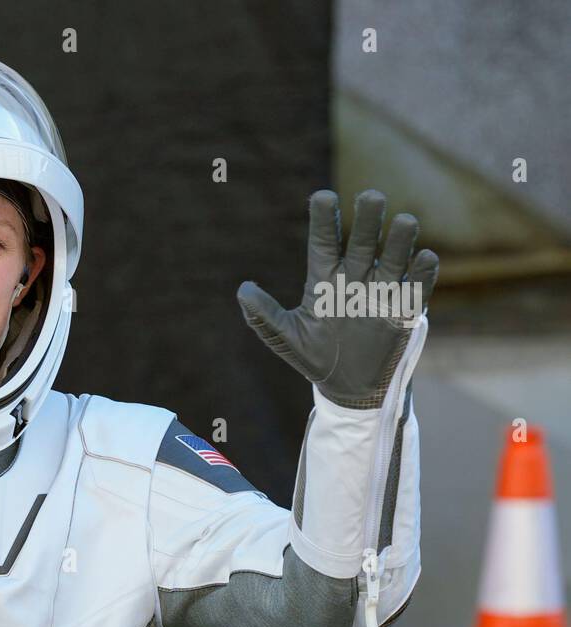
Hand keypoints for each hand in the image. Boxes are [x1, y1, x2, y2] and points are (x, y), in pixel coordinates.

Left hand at [236, 189, 437, 408]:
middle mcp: (355, 278)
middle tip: (371, 196)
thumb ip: (264, 316)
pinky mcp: (405, 310)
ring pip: (393, 259)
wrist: (350, 388)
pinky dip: (422, 273)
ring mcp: (382, 291)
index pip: (324, 242)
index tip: (322, 196)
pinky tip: (424, 258)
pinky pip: (416, 287)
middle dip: (367, 221)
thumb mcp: (286, 338)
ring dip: (400, 241)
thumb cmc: (315, 357)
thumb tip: (242, 290)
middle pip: (362, 243)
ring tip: (405, 221)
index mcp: (325, 279)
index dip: (323, 220)